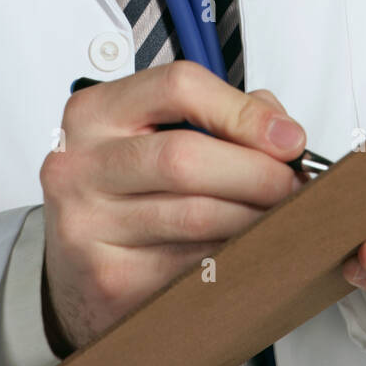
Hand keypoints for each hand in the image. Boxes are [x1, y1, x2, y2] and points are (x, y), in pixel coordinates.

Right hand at [40, 63, 305, 351]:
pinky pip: (191, 265)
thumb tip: (282, 133)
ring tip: (280, 217)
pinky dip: (233, 256)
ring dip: (254, 218)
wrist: (72, 268)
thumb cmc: (124, 190)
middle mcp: (78, 164)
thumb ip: (218, 116)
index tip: (287, 137)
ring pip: (195, 216)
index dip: (242, 111)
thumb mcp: (152, 134)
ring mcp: (87, 224)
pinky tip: (248, 250)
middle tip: (292, 185)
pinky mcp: (108, 279)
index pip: (177, 87)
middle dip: (257, 172)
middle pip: (186, 157)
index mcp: (93, 112)